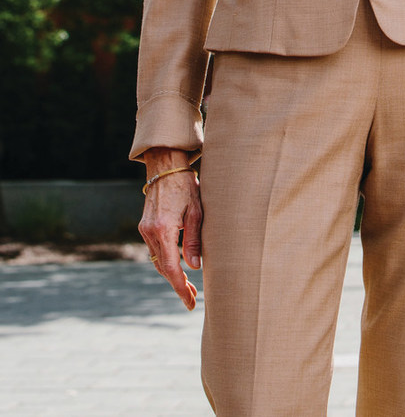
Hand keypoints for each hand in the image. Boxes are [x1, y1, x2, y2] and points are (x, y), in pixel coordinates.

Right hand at [138, 152, 202, 310]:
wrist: (165, 166)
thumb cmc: (186, 185)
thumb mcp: (195, 211)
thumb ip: (193, 240)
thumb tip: (194, 267)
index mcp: (163, 229)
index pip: (170, 268)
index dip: (180, 287)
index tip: (189, 301)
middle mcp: (150, 232)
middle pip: (162, 268)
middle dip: (177, 284)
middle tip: (192, 298)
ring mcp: (145, 229)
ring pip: (158, 260)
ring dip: (171, 274)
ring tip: (189, 286)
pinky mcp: (145, 226)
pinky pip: (156, 249)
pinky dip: (166, 260)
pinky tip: (178, 266)